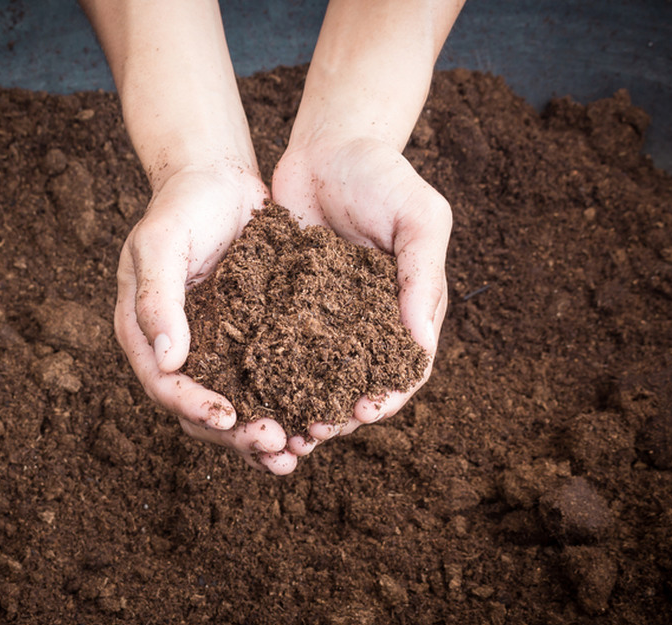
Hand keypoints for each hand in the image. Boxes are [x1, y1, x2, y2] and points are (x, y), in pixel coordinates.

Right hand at [113, 166, 298, 474]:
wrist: (218, 178)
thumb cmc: (182, 205)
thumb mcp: (162, 243)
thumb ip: (157, 298)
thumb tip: (167, 360)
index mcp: (146, 334)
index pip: (165, 386)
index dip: (195, 407)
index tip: (229, 417)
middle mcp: (179, 352)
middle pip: (200, 411)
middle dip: (237, 435)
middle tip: (277, 445)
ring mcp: (216, 350)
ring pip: (236, 408)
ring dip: (262, 436)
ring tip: (296, 454)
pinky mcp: (251, 342)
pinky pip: (266, 385)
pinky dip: (287, 407)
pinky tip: (314, 423)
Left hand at [271, 135, 450, 455]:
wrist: (328, 144)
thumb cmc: (383, 176)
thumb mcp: (419, 217)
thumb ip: (422, 276)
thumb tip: (421, 344)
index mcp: (409, 310)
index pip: (404, 370)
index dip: (388, 397)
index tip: (365, 413)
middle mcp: (368, 323)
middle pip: (357, 384)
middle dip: (338, 414)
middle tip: (313, 434)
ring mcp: (326, 318)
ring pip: (315, 377)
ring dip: (301, 406)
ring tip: (281, 429)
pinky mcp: (287, 306)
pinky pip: (279, 348)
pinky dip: (269, 374)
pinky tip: (249, 392)